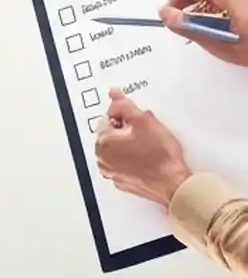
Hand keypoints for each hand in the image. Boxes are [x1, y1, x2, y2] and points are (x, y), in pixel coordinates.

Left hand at [95, 88, 191, 206]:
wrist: (174, 184)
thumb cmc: (160, 156)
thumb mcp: (143, 120)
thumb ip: (125, 105)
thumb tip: (114, 94)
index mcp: (103, 142)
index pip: (109, 118)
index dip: (127, 117)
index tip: (139, 122)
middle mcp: (103, 159)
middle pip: (112, 134)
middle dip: (127, 131)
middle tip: (147, 135)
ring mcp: (112, 172)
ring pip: (117, 150)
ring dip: (129, 145)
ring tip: (149, 148)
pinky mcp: (123, 182)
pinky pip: (124, 165)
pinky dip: (132, 160)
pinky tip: (147, 160)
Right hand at [159, 0, 247, 65]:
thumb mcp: (218, 39)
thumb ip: (187, 26)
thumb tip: (165, 14)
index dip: (172, 0)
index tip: (171, 17)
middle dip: (179, 7)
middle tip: (179, 24)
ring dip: (190, 13)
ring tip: (195, 30)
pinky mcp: (232, 0)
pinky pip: (206, 2)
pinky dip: (200, 16)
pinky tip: (207, 30)